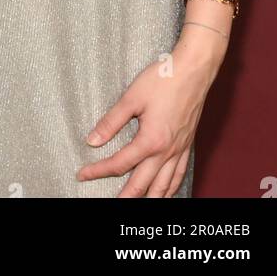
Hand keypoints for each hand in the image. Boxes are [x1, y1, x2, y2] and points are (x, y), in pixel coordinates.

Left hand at [76, 29, 224, 196]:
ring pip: (164, 186)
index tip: (83, 174)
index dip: (98, 170)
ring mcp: (179, 150)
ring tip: (136, 205)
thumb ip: (111, 122)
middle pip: (142, 184)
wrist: (193, 70)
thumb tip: (92, 140)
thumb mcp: (131, 98)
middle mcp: (166, 151)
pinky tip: (166, 192)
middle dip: (124, 197)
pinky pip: (180, 175)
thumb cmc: (163, 80)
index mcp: (151, 141)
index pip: (119, 164)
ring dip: (149, 199)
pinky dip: (171, 188)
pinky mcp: (188, 145)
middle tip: (109, 204)